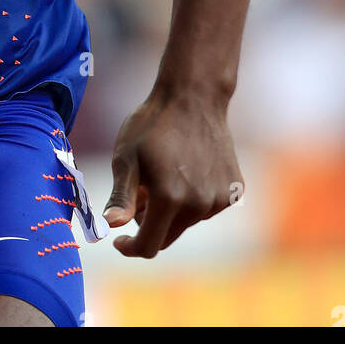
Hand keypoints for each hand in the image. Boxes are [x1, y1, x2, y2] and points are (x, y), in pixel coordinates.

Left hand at [102, 90, 241, 256]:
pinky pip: (206, 208)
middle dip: (149, 223)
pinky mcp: (234, 191)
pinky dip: (193, 199)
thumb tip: (110, 226)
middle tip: (140, 192)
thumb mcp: (126, 157)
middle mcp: (198, 205)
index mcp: (169, 199)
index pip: (149, 246)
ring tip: (163, 173)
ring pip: (187, 221)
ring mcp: (220, 199)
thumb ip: (121, 196)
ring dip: (172, 209)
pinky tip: (188, 169)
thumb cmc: (152, 124)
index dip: (130, 247)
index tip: (118, 240)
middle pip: (167, 236)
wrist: (193, 96)